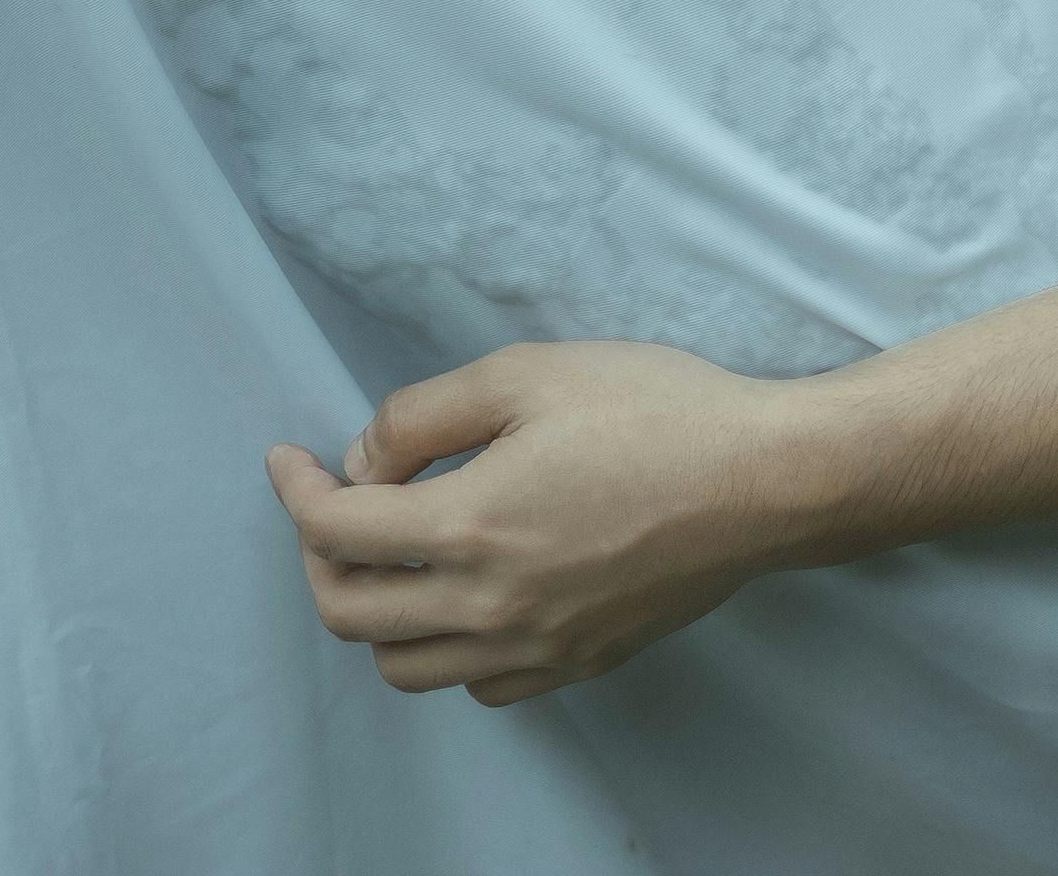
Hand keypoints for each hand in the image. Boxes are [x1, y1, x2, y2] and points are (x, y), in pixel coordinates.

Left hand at [262, 339, 809, 705]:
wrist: (766, 482)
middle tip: (331, 506)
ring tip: (393, 552)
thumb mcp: (523, 374)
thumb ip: (422, 418)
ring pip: (406, 667)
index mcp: (472, 527)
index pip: (336, 533)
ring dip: (376, 613)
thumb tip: (366, 464)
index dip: (295, 492)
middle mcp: (493, 606)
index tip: (290, 460)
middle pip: (350, 614)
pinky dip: (446, 649)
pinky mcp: (579, 664)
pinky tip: (465, 592)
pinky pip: (478, 684)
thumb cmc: (654, 412)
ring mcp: (538, 648)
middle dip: (317, 557)